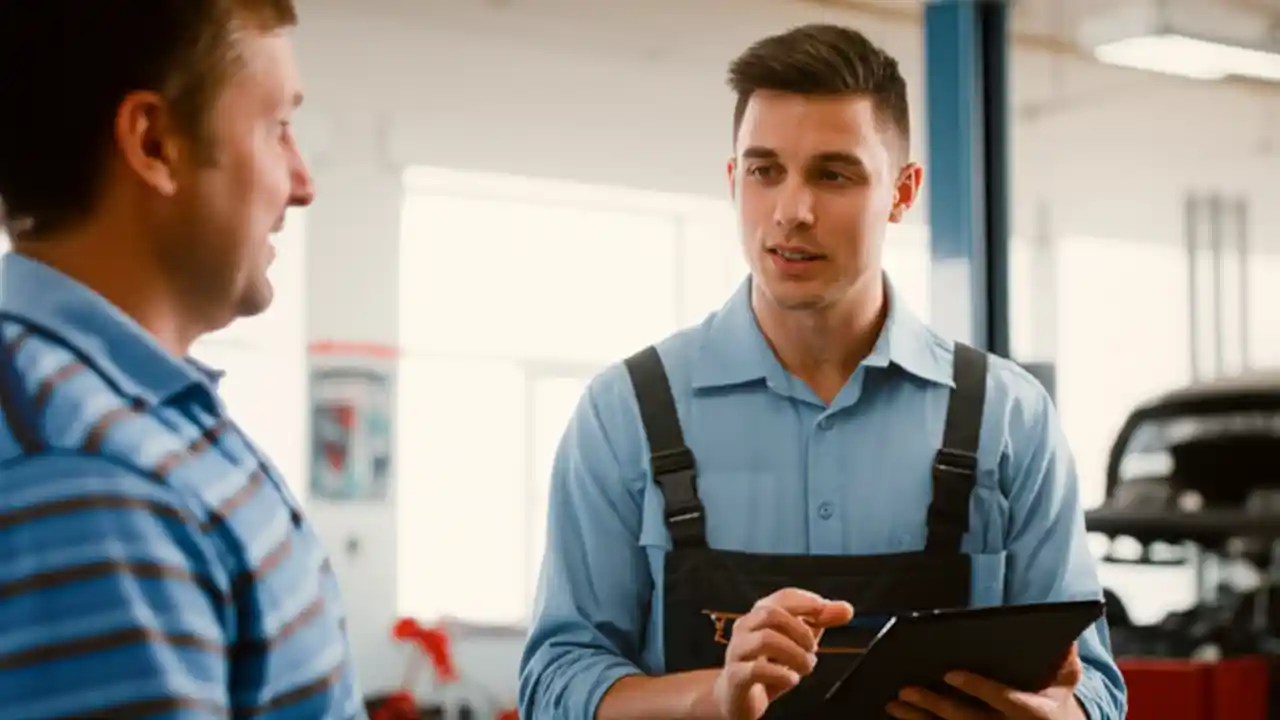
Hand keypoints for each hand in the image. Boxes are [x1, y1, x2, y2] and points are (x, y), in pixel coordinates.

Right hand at [704, 588, 854, 719]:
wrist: (737, 698)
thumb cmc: (769, 666)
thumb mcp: (798, 643)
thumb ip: (819, 623)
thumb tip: (846, 608)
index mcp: (759, 615)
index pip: (783, 597)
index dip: (807, 603)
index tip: (826, 613)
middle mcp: (744, 628)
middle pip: (771, 614)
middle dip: (800, 631)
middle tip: (813, 650)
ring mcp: (736, 651)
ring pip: (766, 639)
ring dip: (795, 654)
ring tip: (805, 668)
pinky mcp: (735, 676)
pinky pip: (757, 670)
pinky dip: (782, 675)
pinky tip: (791, 680)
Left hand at [886, 643, 1086, 719]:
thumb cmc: (1056, 701)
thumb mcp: (1067, 680)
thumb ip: (1065, 660)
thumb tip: (1064, 637)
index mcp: (1035, 713)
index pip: (1005, 700)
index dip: (978, 687)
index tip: (950, 673)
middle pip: (968, 719)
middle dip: (935, 705)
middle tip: (907, 689)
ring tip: (895, 704)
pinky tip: (902, 717)